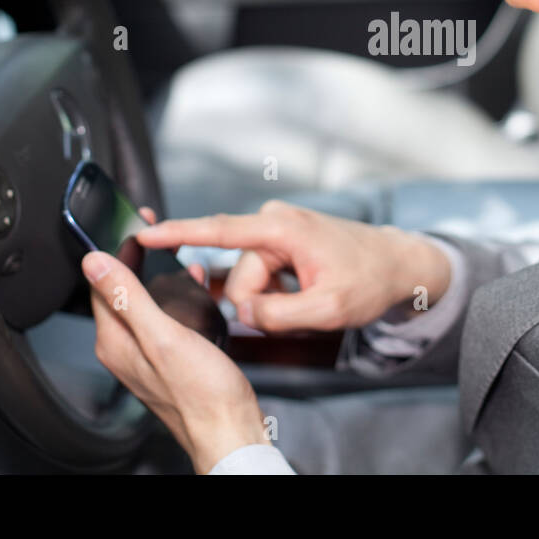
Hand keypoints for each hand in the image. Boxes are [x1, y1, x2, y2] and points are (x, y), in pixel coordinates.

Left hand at [82, 226, 268, 472]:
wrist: (229, 430)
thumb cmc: (201, 393)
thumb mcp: (162, 336)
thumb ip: (127, 297)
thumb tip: (95, 263)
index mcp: (116, 340)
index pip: (103, 281)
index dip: (116, 247)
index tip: (134, 223)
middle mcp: (125, 347)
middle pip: (121, 289)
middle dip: (135, 255)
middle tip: (151, 230)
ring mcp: (146, 353)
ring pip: (144, 301)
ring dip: (156, 273)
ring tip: (173, 251)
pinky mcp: (168, 358)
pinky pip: (163, 316)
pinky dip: (174, 295)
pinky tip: (192, 287)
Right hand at [135, 200, 450, 333]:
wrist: (395, 264)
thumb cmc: (369, 279)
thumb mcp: (330, 308)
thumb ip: (280, 314)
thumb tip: (245, 313)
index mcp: (281, 229)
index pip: (218, 230)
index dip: (178, 234)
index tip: (142, 233)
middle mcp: (272, 223)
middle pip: (238, 278)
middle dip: (261, 305)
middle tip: (301, 312)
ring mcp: (274, 232)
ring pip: (247, 283)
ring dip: (272, 302)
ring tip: (308, 301)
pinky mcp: (277, 243)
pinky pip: (259, 278)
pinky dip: (276, 295)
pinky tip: (300, 295)